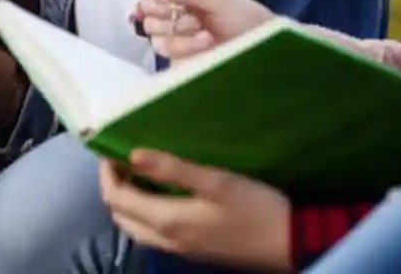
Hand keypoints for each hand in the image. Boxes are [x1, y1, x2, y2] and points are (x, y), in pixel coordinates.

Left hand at [100, 150, 290, 271]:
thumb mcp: (216, 181)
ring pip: (136, 229)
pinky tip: (161, 196)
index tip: (110, 150)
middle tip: (120, 161)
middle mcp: (167, 240)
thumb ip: (172, 169)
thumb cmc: (256, 208)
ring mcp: (181, 249)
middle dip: (113, 188)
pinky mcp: (194, 251)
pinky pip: (155, 235)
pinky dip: (145, 214)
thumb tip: (133, 154)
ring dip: (128, 203)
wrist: (292, 243)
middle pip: (121, 217)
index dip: (107, 174)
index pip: (116, 199)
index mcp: (167, 221)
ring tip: (137, 175)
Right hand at [133, 0, 272, 60]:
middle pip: (144, 6)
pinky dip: (183, 45)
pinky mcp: (175, 56)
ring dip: (177, 28)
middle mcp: (172, 10)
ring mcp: (172, 34)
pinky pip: (162, 50)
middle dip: (164, 9)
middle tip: (188, 11)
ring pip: (152, 29)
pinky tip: (204, 42)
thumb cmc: (245, 18)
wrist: (263, 48)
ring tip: (203, 30)